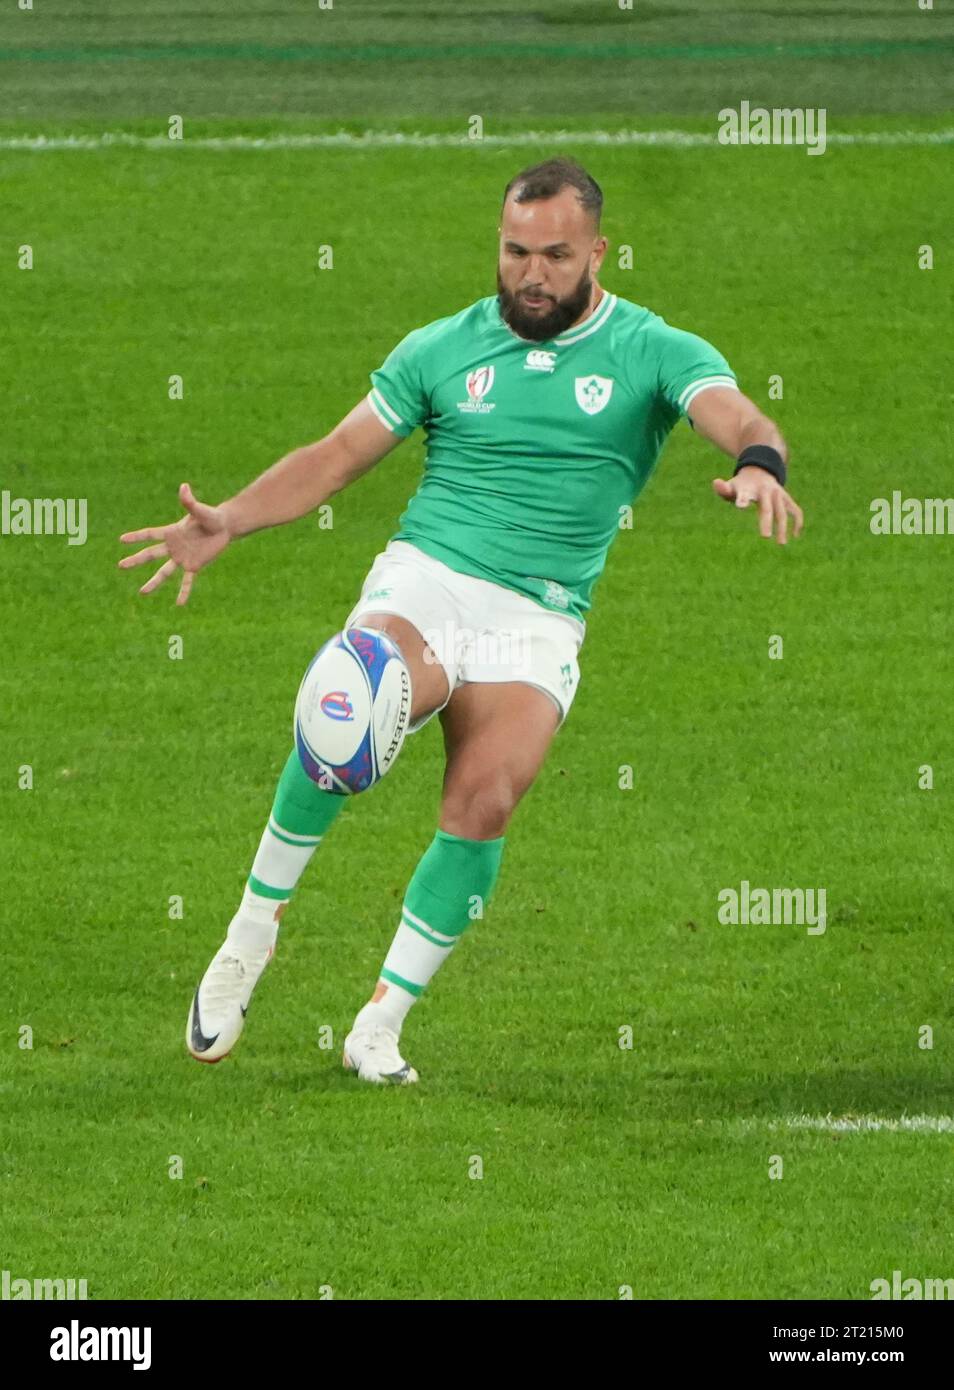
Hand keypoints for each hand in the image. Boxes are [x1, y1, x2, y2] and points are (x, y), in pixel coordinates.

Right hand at [118, 483, 231, 603]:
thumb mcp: (199, 510)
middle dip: (135, 560)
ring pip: (164, 572)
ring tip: (142, 592)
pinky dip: (184, 592)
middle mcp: (173, 547)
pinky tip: (179, 603)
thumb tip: (184, 487)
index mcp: (171, 532)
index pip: (150, 535)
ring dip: (154, 582)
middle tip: (120, 565)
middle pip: (150, 555)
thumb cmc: (211, 516)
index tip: (121, 539)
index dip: (136, 537)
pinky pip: (187, 581)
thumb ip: (190, 501)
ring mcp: (182, 558)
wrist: (224, 528)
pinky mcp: (194, 566)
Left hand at [712, 466, 803, 544]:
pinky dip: (797, 521)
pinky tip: (796, 534)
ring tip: (781, 543)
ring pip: (783, 512)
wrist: (760, 470)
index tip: (741, 506)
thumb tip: (716, 483)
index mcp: (749, 489)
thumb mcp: (731, 486)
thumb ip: (723, 489)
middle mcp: (766, 491)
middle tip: (765, 537)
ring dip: (783, 527)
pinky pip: (795, 510)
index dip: (742, 500)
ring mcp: (778, 495)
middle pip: (767, 508)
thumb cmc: (742, 485)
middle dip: (766, 522)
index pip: (744, 495)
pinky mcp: (786, 499)